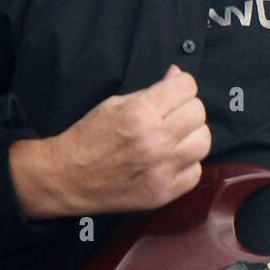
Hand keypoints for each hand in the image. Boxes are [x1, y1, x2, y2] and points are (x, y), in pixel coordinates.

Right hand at [9, 65, 211, 218]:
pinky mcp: (163, 193)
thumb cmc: (88, 137)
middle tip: (172, 115)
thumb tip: (177, 76)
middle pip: (198, 112)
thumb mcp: (114, 104)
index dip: (181, 85)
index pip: (187, 87)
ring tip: (175, 138)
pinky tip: (170, 160)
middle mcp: (155, 141)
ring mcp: (162, 169)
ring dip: (191, 136)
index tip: (173, 91)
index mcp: (140, 113)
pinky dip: (186, 164)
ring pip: (203, 142)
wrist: (65, 178)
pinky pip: (195, 172)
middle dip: (186, 108)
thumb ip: (150, 91)